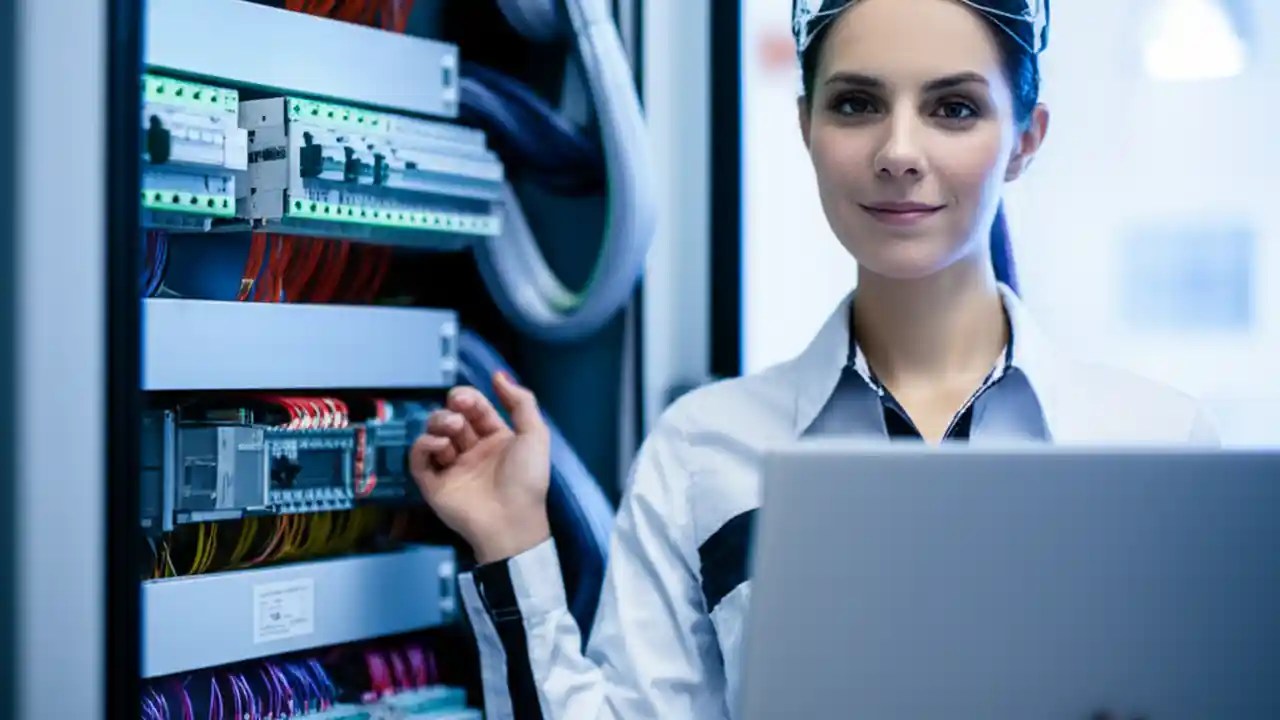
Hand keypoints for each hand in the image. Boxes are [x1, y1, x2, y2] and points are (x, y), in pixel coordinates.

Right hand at [409, 371, 551, 564]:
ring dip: (439, 424)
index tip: (465, 398)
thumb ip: (521, 402)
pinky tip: (438, 445)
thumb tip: (499, 375)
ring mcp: (451, 467)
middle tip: (458, 415)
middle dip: (451, 410)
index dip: (468, 398)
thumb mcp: (534, 435)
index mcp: (495, 438)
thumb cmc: (527, 479)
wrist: (512, 521)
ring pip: (433, 434)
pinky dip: (423, 445)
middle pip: (451, 418)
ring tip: (451, 430)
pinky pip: (419, 459)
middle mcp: (471, 450)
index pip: (474, 409)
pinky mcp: (434, 484)